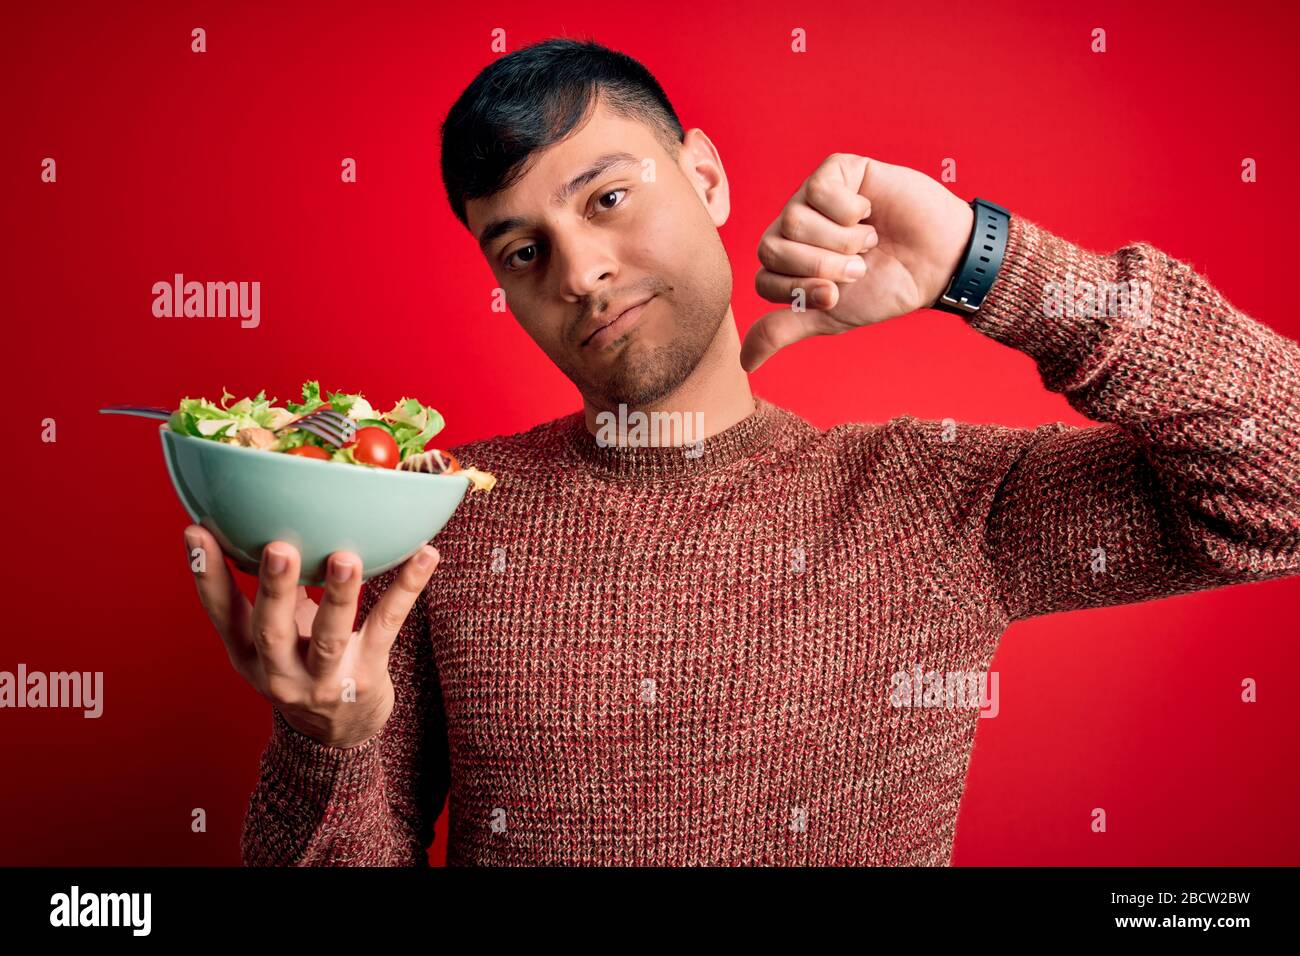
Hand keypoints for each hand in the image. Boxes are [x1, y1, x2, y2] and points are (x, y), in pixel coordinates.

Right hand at [183, 525, 440, 748]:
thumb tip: (269, 521)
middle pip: (271, 629)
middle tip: (278, 549)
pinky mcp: (366, 678)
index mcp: (249, 655)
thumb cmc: (304, 666)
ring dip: (339, 595)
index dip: (206, 575)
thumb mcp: (277, 638)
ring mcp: (324, 681)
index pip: (221, 613)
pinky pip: (387, 627)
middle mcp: (279, 672)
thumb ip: (273, 590)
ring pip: (330, 638)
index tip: (196, 532)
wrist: (340, 735)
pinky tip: (425, 555)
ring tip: (347, 559)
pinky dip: (407, 589)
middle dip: (274, 589)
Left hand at [742, 153, 975, 371]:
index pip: (765, 278)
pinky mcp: (836, 171)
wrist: (935, 263)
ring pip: (793, 220)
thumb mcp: (829, 317)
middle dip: (820, 267)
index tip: (835, 295)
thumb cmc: (884, 288)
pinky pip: (818, 189)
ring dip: (840, 241)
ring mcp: (811, 196)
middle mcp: (793, 226)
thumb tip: (744, 363)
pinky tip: (869, 211)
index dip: (801, 291)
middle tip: (857, 267)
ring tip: (867, 241)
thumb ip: (783, 331)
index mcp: (787, 260)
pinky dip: (850, 210)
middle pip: (773, 248)